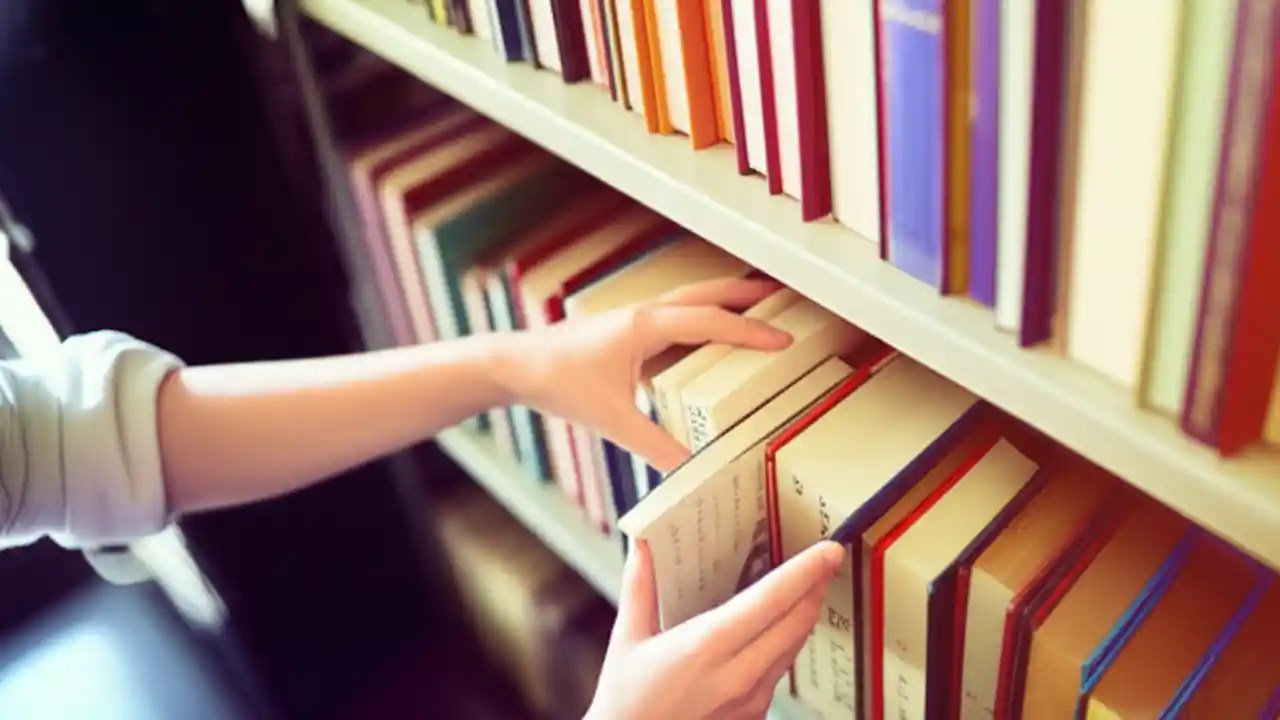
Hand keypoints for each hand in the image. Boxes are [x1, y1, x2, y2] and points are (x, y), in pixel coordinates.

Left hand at [497, 277, 792, 472]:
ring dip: (723, 302)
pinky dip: (700, 321)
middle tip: (783, 296)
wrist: (516, 365)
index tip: (784, 342)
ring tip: (755, 310)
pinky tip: (707, 341)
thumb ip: (656, 447)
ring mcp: (634, 319)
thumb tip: (693, 470)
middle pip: (707, 293)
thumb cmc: (558, 381)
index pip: (712, 322)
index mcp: (646, 326)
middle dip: (747, 293)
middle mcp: (644, 314)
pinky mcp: (626, 331)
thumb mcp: (613, 420)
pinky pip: (674, 320)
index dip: (751, 332)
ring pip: (690, 302)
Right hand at [586, 539, 844, 719]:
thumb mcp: (627, 642)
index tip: (828, 550)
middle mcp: (737, 675)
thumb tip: (641, 543)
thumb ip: (639, 587)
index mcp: (706, 648)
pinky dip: (787, 641)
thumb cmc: (625, 705)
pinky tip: (779, 628)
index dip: (805, 571)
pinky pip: (781, 669)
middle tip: (827, 558)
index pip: (771, 600)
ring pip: (794, 646)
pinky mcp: (754, 715)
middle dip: (816, 586)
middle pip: (796, 622)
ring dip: (805, 613)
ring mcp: (751, 699)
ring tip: (810, 585)